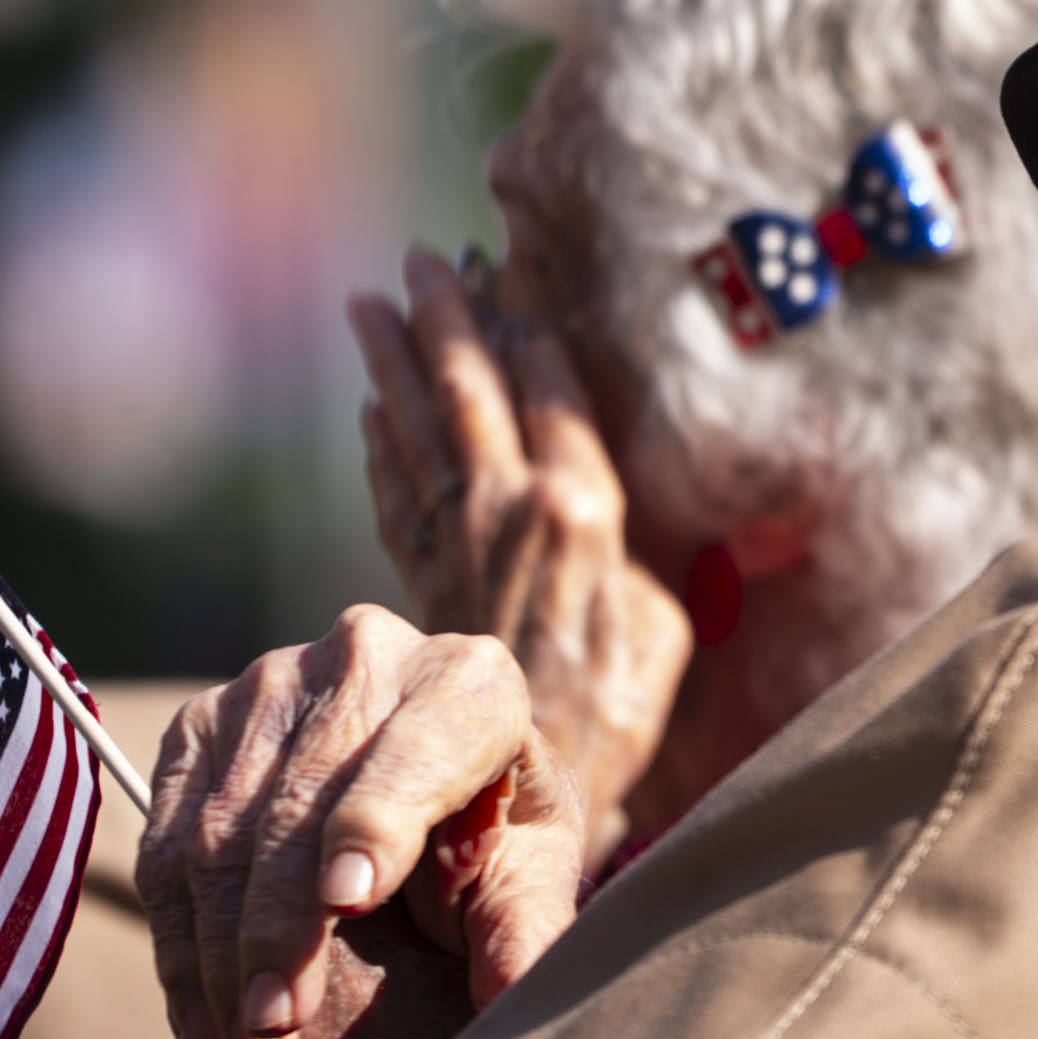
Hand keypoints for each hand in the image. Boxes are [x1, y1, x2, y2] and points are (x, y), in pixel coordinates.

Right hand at [134, 606, 585, 1038]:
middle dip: (282, 925)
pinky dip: (179, 935)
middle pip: (305, 798)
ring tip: (245, 1036)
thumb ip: (524, 932)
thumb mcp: (529, 873)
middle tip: (276, 1023)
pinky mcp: (203, 719)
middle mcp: (368, 659)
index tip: (348, 901)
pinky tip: (203, 1005)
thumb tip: (513, 1000)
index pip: (417, 749)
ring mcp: (274, 681)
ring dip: (223, 946)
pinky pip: (168, 839)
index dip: (377, 822)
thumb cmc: (490, 827)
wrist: (432, 770)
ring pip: (225, 826)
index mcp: (470, 681)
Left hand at [349, 248, 690, 853]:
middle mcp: (508, 509)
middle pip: (472, 389)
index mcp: (580, 508)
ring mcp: (451, 538)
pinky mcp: (413, 573)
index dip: (530, 326)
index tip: (513, 271)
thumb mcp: (665, 623)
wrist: (524, 778)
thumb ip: (649, 554)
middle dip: (447, 317)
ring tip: (372, 302)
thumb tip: (637, 511)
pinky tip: (374, 408)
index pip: (551, 390)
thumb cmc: (616, 707)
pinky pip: (391, 487)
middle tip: (427, 260)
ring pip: (417, 425)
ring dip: (393, 360)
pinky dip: (379, 441)